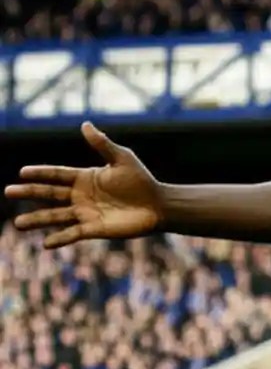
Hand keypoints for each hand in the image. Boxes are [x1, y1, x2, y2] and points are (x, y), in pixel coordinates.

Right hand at [5, 122, 163, 248]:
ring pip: (56, 216)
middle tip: (8, 191)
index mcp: (84, 178)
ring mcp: (86, 213)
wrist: (158, 205)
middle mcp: (80, 196)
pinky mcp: (94, 229)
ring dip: (37, 219)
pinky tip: (46, 244)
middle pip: (49, 194)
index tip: (22, 172)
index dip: (40, 173)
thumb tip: (84, 124)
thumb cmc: (141, 181)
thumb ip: (102, 144)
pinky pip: (73, 234)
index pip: (57, 175)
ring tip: (18, 224)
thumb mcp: (121, 159)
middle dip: (29, 193)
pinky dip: (60, 239)